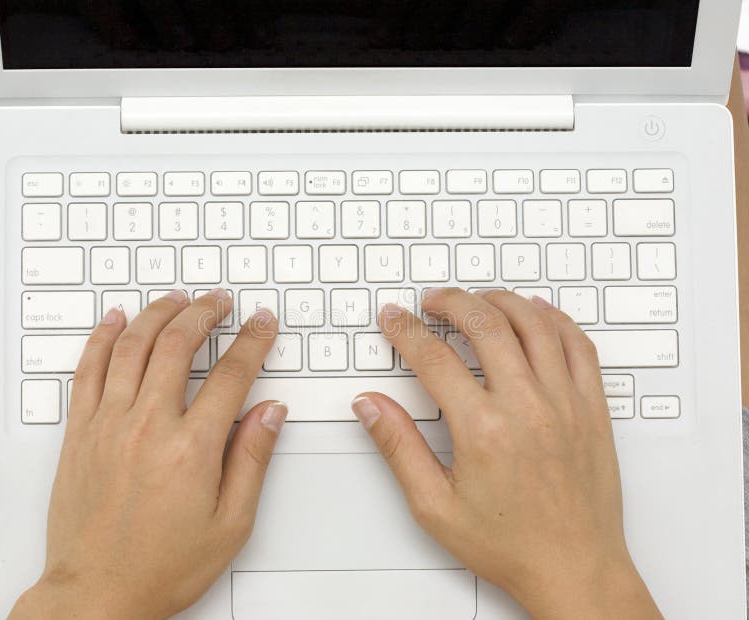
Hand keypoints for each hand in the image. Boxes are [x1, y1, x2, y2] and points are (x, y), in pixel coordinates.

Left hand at [9, 290, 285, 619]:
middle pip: (178, 345)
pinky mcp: (80, 433)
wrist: (98, 595)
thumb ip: (252, 459)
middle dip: (205, 313)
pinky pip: (88, 370)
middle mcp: (148, 427)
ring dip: (158, 314)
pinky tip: (115, 320)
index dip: (252, 341)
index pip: (231, 375)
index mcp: (191, 449)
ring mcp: (108, 425)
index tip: (261, 324)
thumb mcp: (230, 523)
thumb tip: (271, 413)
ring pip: (133, 346)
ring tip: (177, 299)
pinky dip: (102, 338)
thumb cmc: (162, 566)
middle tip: (220, 301)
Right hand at [352, 289, 661, 618]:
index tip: (394, 319)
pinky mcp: (592, 407)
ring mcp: (565, 402)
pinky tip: (538, 312)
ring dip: (500, 300)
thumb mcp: (435, 505)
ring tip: (478, 299)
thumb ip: (398, 447)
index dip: (406, 331)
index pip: (433, 358)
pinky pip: (578, 344)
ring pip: (533, 323)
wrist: (574, 568)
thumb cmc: (510, 544)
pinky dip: (555, 319)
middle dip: (451, 302)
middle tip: (432, 301)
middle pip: (484, 323)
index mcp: (483, 429)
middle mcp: (527, 406)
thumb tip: (370, 406)